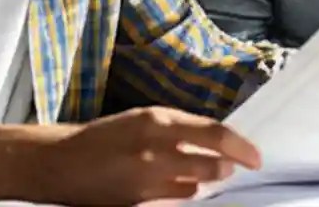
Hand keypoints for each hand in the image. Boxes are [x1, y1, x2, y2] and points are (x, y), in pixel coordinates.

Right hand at [40, 106, 260, 204]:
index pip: (215, 134)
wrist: (61, 162)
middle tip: (223, 167)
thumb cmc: (106, 136)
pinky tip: (168, 186)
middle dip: (223, 168)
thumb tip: (218, 144)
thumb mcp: (144, 119)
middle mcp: (155, 149)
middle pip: (211, 166)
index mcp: (158, 120)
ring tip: (186, 173)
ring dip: (200, 182)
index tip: (257, 158)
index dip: (241, 148)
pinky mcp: (138, 203)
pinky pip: (174, 201)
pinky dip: (179, 194)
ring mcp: (146, 180)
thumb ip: (181, 128)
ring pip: (195, 187)